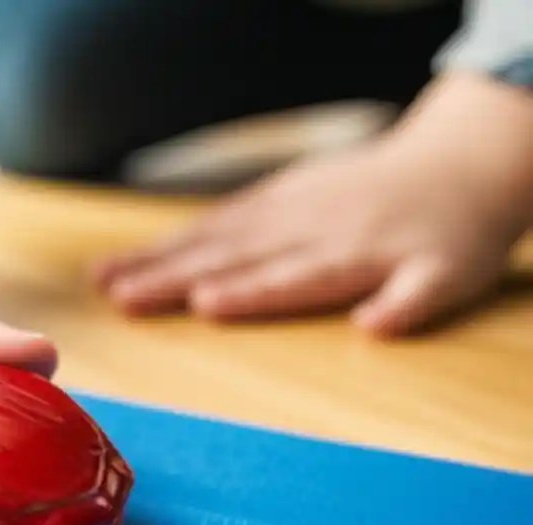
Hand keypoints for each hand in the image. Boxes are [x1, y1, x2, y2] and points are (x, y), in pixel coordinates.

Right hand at [96, 142, 523, 334]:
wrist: (454, 163)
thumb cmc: (452, 236)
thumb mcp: (451, 277)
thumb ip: (411, 304)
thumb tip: (373, 328)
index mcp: (343, 258)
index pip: (286, 279)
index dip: (246, 291)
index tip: (201, 303)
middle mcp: (301, 231)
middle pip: (227, 257)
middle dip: (170, 276)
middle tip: (117, 297)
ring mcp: (280, 208)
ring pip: (208, 235)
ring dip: (153, 257)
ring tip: (102, 278)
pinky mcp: (272, 193)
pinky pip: (215, 216)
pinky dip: (175, 235)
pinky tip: (138, 252)